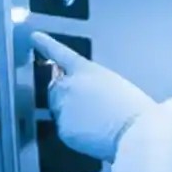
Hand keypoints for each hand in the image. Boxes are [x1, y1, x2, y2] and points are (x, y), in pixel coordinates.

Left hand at [32, 32, 153, 161]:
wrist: (136, 132)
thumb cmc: (136, 109)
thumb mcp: (121, 85)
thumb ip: (101, 84)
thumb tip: (97, 92)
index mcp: (87, 70)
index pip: (60, 53)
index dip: (46, 44)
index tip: (35, 37)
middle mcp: (70, 85)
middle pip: (57, 86)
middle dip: (66, 93)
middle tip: (89, 106)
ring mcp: (64, 107)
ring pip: (60, 109)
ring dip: (71, 112)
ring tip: (98, 121)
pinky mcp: (63, 129)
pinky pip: (66, 129)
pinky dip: (76, 132)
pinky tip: (96, 133)